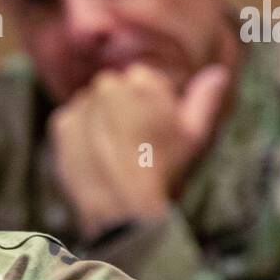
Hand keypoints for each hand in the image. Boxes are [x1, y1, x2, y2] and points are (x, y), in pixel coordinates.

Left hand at [48, 62, 228, 240]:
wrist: (122, 206)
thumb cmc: (163, 170)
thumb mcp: (193, 134)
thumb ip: (205, 98)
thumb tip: (218, 73)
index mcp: (141, 80)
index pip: (142, 79)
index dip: (150, 105)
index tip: (153, 129)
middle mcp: (108, 84)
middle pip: (115, 90)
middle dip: (123, 110)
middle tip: (134, 143)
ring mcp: (81, 103)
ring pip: (92, 106)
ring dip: (101, 122)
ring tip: (115, 154)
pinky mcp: (61, 124)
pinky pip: (72, 122)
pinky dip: (81, 136)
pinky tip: (96, 156)